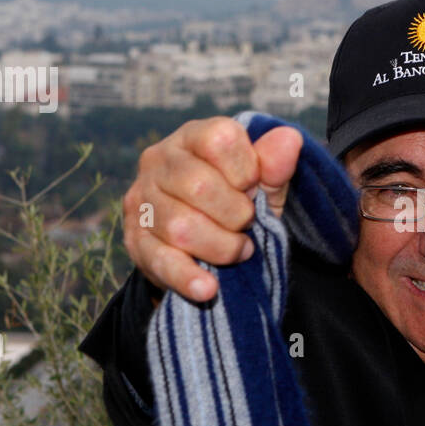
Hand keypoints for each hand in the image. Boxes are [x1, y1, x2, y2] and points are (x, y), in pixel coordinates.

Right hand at [121, 117, 302, 302]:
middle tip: (248, 224)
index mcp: (191, 137)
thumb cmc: (236, 199)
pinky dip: (188, 278)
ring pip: (181, 227)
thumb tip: (289, 140)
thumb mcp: (261, 182)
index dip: (247, 170)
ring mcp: (141, 200)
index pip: (219, 140)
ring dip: (221, 247)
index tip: (255, 188)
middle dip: (236, 214)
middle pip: (199, 187)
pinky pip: (160, 261)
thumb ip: (275, 165)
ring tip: (238, 250)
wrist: (202, 238)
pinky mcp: (134, 240)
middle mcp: (158, 161)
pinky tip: (208, 288)